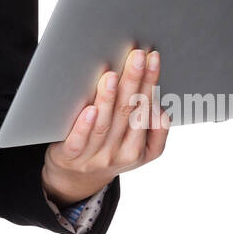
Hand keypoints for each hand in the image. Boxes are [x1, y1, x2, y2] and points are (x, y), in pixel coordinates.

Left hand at [41, 47, 170, 205]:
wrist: (74, 177)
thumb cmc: (107, 150)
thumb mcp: (137, 149)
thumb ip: (154, 131)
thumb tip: (162, 109)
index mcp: (139, 149)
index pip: (147, 109)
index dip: (150, 82)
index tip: (152, 57)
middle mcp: (119, 153)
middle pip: (128, 113)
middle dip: (134, 81)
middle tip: (136, 55)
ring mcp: (94, 156)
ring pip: (104, 125)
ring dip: (109, 99)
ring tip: (112, 76)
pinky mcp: (70, 156)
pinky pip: (78, 141)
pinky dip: (85, 126)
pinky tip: (90, 108)